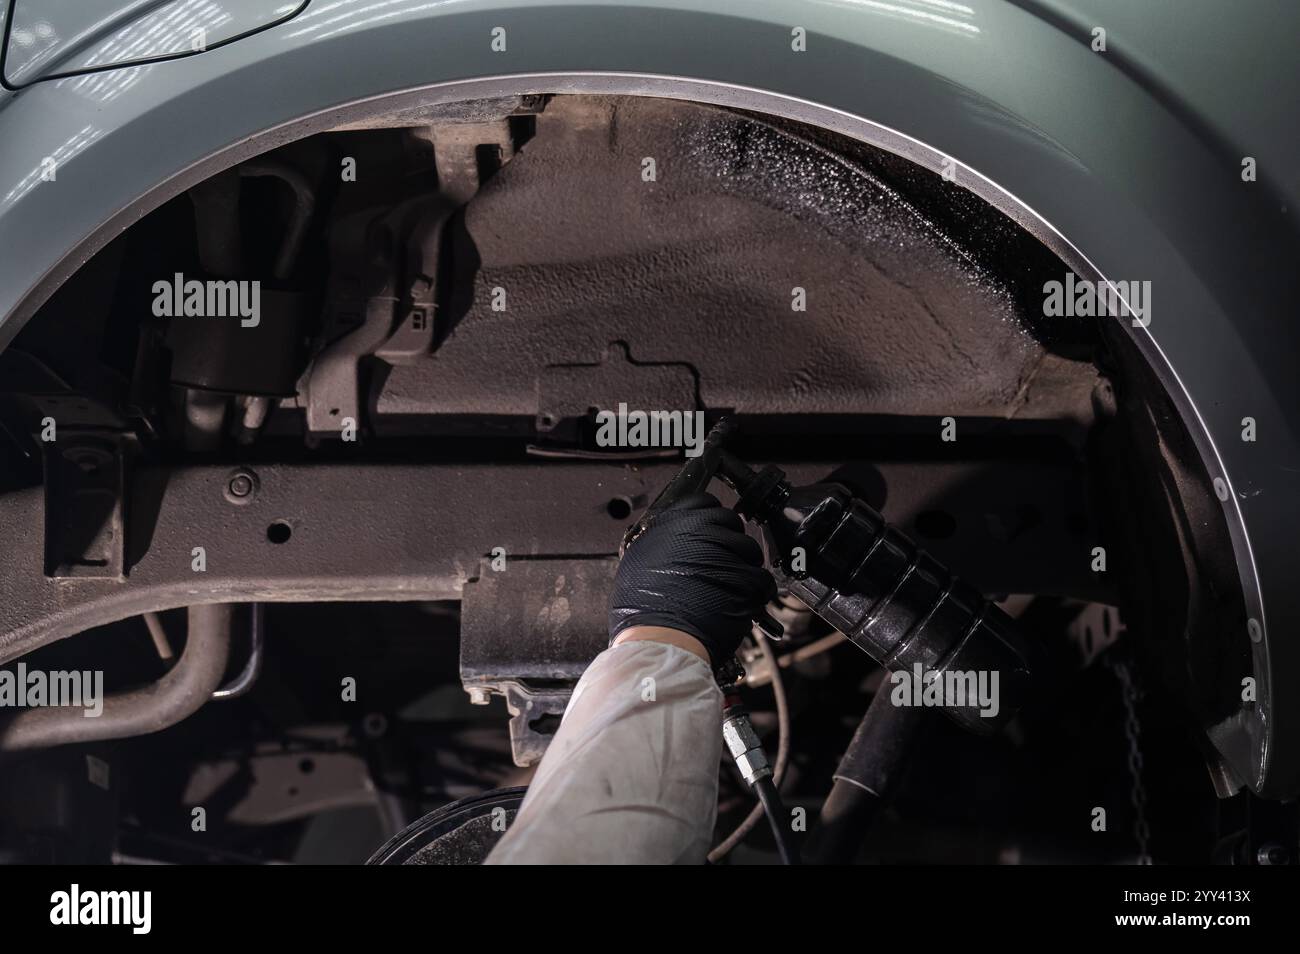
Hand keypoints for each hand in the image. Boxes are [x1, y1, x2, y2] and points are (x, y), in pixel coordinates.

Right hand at [609, 492, 775, 666]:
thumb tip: (669, 544)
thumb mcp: (637, 565)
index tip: (713, 531)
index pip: (703, 502)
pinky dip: (756, 592)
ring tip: (730, 588)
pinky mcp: (745, 575)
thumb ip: (659, 545)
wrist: (660, 639)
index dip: (712, 519)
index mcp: (671, 524)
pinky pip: (762, 578)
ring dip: (745, 567)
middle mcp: (698, 530)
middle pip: (731, 522)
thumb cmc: (644, 612)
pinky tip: (740, 603)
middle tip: (723, 565)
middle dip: (731, 543)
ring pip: (750, 549)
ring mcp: (724, 550)